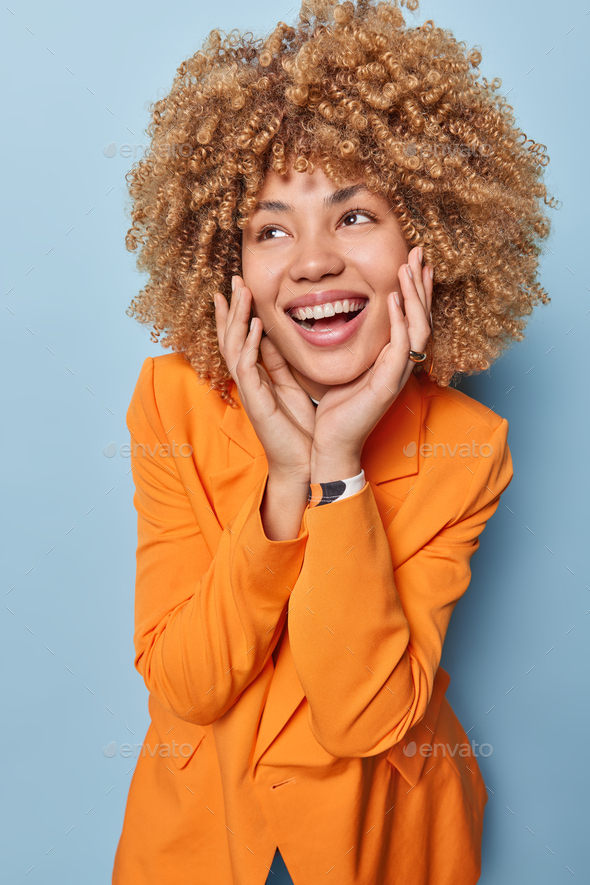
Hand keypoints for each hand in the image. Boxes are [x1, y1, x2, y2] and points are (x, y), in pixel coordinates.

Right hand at [214, 276, 316, 483]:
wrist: (307, 462)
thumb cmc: (302, 430)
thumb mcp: (293, 385)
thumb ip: (280, 362)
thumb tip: (274, 336)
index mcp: (258, 377)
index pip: (241, 339)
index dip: (238, 314)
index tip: (240, 287)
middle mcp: (248, 382)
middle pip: (230, 338)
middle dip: (231, 308)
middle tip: (232, 280)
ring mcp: (249, 392)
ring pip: (234, 347)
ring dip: (237, 318)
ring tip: (241, 292)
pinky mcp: (255, 402)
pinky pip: (247, 367)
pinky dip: (250, 344)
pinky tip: (256, 325)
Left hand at [311, 247, 432, 479]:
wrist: (330, 445)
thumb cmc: (333, 410)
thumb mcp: (339, 366)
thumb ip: (343, 341)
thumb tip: (328, 313)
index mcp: (390, 360)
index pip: (410, 318)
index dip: (413, 290)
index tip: (410, 261)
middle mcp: (400, 366)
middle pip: (422, 317)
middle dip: (421, 283)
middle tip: (420, 252)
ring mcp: (397, 375)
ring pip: (419, 328)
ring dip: (416, 296)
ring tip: (410, 268)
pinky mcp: (388, 386)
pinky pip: (403, 348)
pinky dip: (402, 322)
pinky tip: (396, 299)